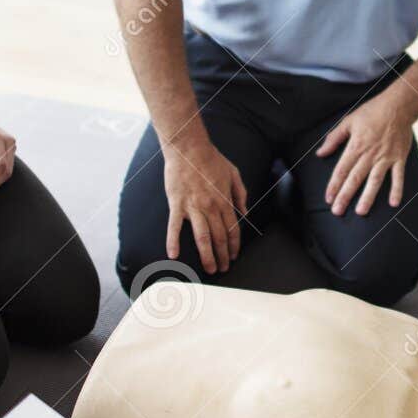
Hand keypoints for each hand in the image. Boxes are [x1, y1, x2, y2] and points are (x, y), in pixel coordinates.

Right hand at [162, 136, 247, 274]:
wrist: (189, 148)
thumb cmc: (210, 159)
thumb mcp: (234, 173)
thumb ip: (240, 194)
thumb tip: (244, 212)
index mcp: (224, 200)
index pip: (232, 229)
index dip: (234, 245)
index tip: (234, 256)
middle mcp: (211, 207)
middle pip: (219, 237)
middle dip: (223, 256)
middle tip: (223, 269)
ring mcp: (193, 206)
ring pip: (202, 237)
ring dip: (207, 255)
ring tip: (210, 268)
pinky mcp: (176, 204)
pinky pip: (175, 226)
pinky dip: (173, 241)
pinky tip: (173, 255)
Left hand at [318, 90, 416, 216]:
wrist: (398, 106)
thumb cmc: (372, 112)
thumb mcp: (348, 121)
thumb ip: (334, 138)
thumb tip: (320, 153)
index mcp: (356, 146)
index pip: (342, 170)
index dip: (334, 185)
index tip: (328, 199)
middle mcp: (370, 155)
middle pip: (355, 179)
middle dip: (345, 196)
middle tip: (338, 211)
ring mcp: (386, 158)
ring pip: (375, 181)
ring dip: (368, 197)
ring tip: (361, 212)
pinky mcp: (399, 158)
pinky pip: (398, 176)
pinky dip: (397, 190)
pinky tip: (394, 203)